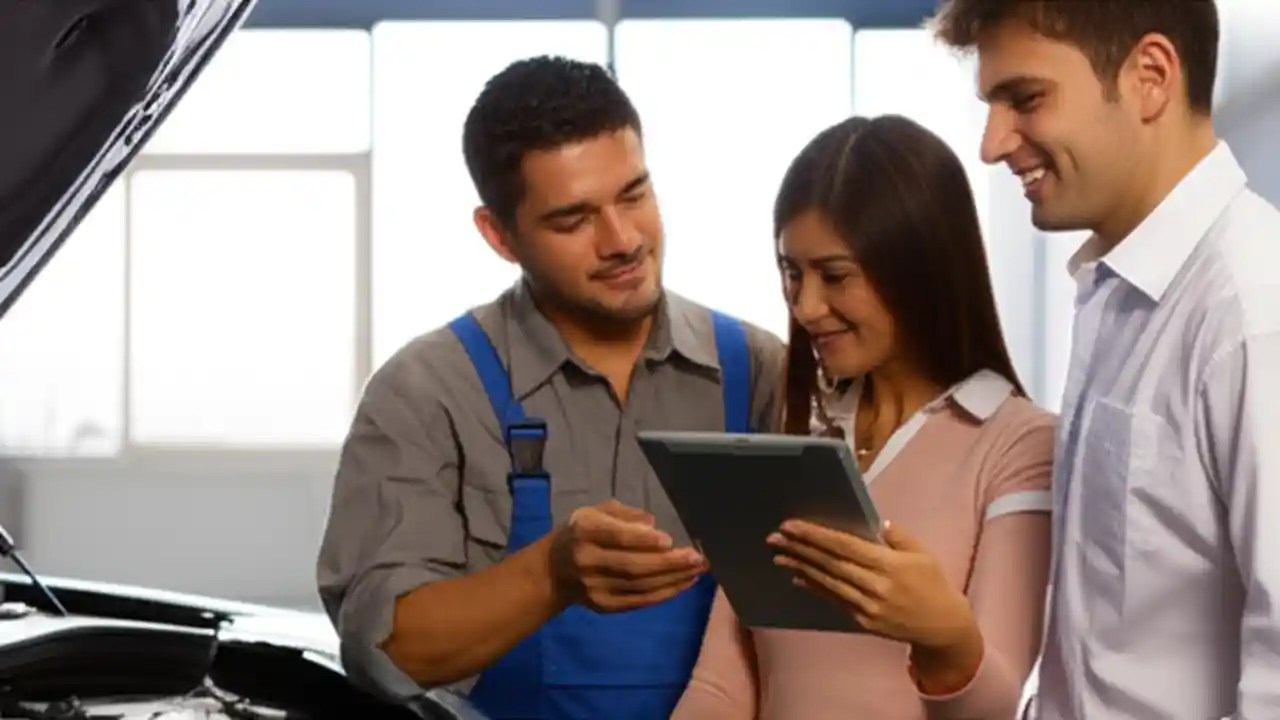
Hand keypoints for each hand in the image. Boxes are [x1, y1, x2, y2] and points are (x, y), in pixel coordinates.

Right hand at [549, 499, 706, 612]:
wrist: (552, 570)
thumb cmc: (582, 533)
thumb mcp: (596, 512)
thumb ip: (624, 515)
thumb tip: (652, 525)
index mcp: (583, 531)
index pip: (616, 538)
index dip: (643, 540)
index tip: (670, 540)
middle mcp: (587, 561)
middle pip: (632, 566)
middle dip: (668, 563)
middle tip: (697, 558)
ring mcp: (594, 587)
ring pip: (639, 586)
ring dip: (672, 580)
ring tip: (697, 571)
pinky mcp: (603, 606)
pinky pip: (638, 601)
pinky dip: (664, 594)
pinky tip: (683, 584)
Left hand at [767, 520, 978, 653]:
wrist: (944, 628)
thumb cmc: (934, 584)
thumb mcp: (923, 554)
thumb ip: (898, 536)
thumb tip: (875, 521)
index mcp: (890, 565)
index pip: (845, 546)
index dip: (816, 535)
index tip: (792, 525)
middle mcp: (876, 587)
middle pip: (831, 564)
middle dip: (800, 548)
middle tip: (775, 537)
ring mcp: (868, 607)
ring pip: (828, 583)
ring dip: (801, 567)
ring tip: (779, 554)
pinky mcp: (863, 622)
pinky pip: (834, 601)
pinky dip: (814, 587)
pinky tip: (797, 576)